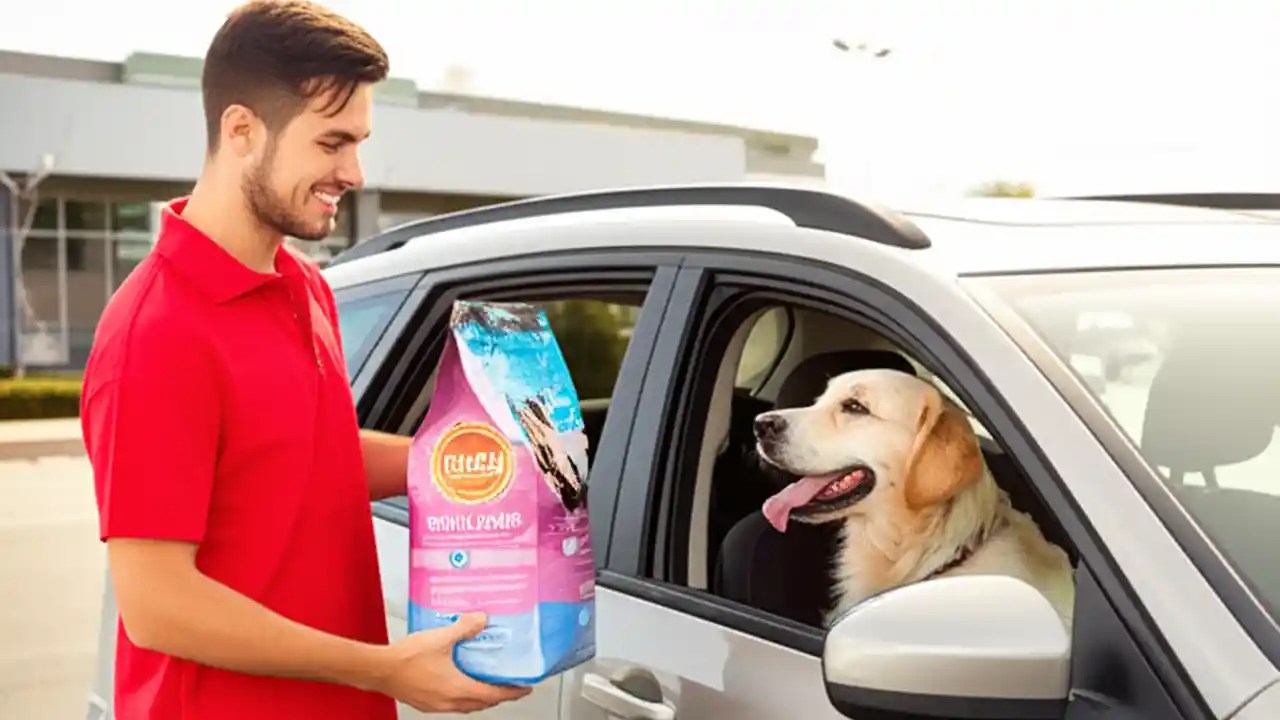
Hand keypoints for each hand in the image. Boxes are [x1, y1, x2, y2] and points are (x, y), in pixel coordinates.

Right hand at [373, 612, 533, 712]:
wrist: (378, 670)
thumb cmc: (406, 658)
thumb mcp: (441, 638)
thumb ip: (464, 628)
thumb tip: (481, 619)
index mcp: (458, 689)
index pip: (493, 695)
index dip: (511, 691)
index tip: (524, 688)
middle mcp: (449, 701)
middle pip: (482, 703)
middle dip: (498, 695)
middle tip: (509, 685)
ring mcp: (436, 705)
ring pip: (467, 705)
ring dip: (479, 697)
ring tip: (486, 683)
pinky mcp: (425, 703)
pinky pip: (452, 704)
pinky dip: (462, 696)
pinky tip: (458, 682)